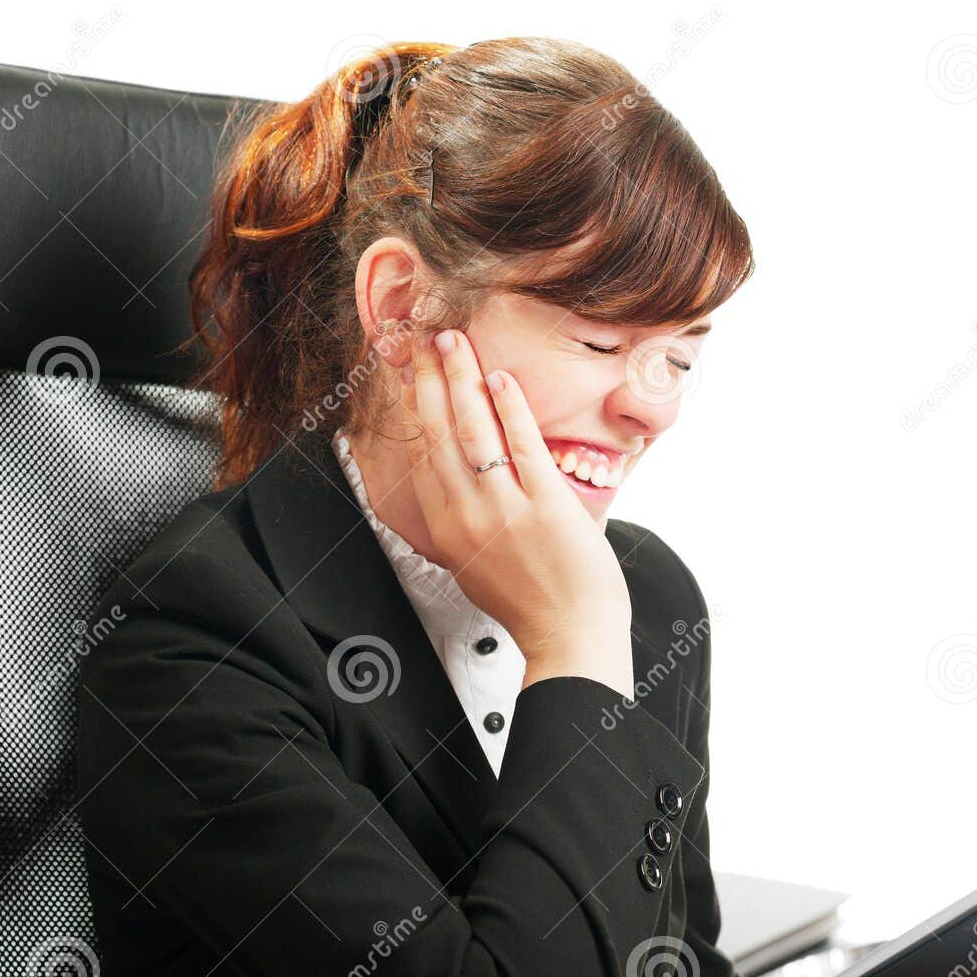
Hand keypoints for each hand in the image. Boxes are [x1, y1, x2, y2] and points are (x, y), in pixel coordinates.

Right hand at [397, 327, 634, 695]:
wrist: (570, 637)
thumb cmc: (531, 603)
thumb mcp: (474, 566)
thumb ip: (460, 525)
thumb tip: (453, 490)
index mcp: (447, 531)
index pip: (421, 456)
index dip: (411, 408)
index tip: (406, 372)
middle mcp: (467, 517)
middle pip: (438, 434)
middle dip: (428, 380)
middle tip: (423, 338)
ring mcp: (505, 510)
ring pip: (473, 432)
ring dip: (461, 380)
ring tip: (453, 342)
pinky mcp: (545, 506)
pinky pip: (522, 447)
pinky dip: (510, 409)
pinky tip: (501, 378)